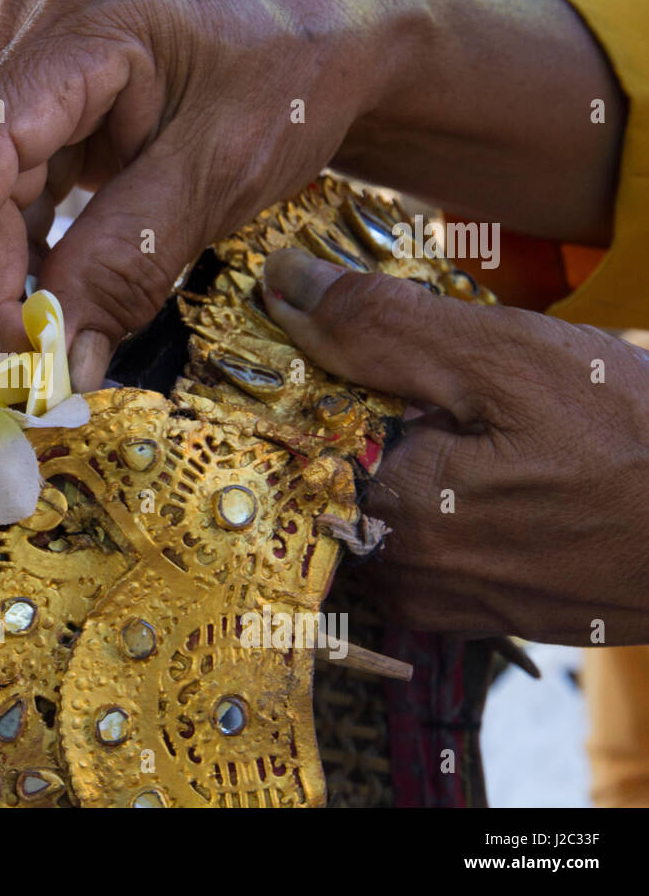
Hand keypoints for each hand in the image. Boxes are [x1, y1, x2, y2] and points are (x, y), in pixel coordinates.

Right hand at [0, 0, 402, 387]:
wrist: (323, 44)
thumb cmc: (289, 85)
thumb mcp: (219, 175)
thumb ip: (130, 262)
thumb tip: (58, 364)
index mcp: (91, 21)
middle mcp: (40, 28)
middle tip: (6, 374)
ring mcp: (35, 61)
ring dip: (2, 278)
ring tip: (23, 351)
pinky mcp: (43, 100)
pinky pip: (12, 188)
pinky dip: (24, 255)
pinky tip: (42, 302)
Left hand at [265, 247, 648, 645]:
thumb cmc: (635, 440)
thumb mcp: (507, 359)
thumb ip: (382, 326)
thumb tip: (282, 283)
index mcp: (386, 513)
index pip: (292, 435)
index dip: (307, 377)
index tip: (339, 341)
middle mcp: (396, 576)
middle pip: (331, 474)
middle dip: (359, 418)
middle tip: (433, 385)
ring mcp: (438, 603)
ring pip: (375, 506)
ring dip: (399, 456)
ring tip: (474, 426)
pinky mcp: (476, 612)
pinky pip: (422, 543)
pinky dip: (434, 496)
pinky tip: (493, 466)